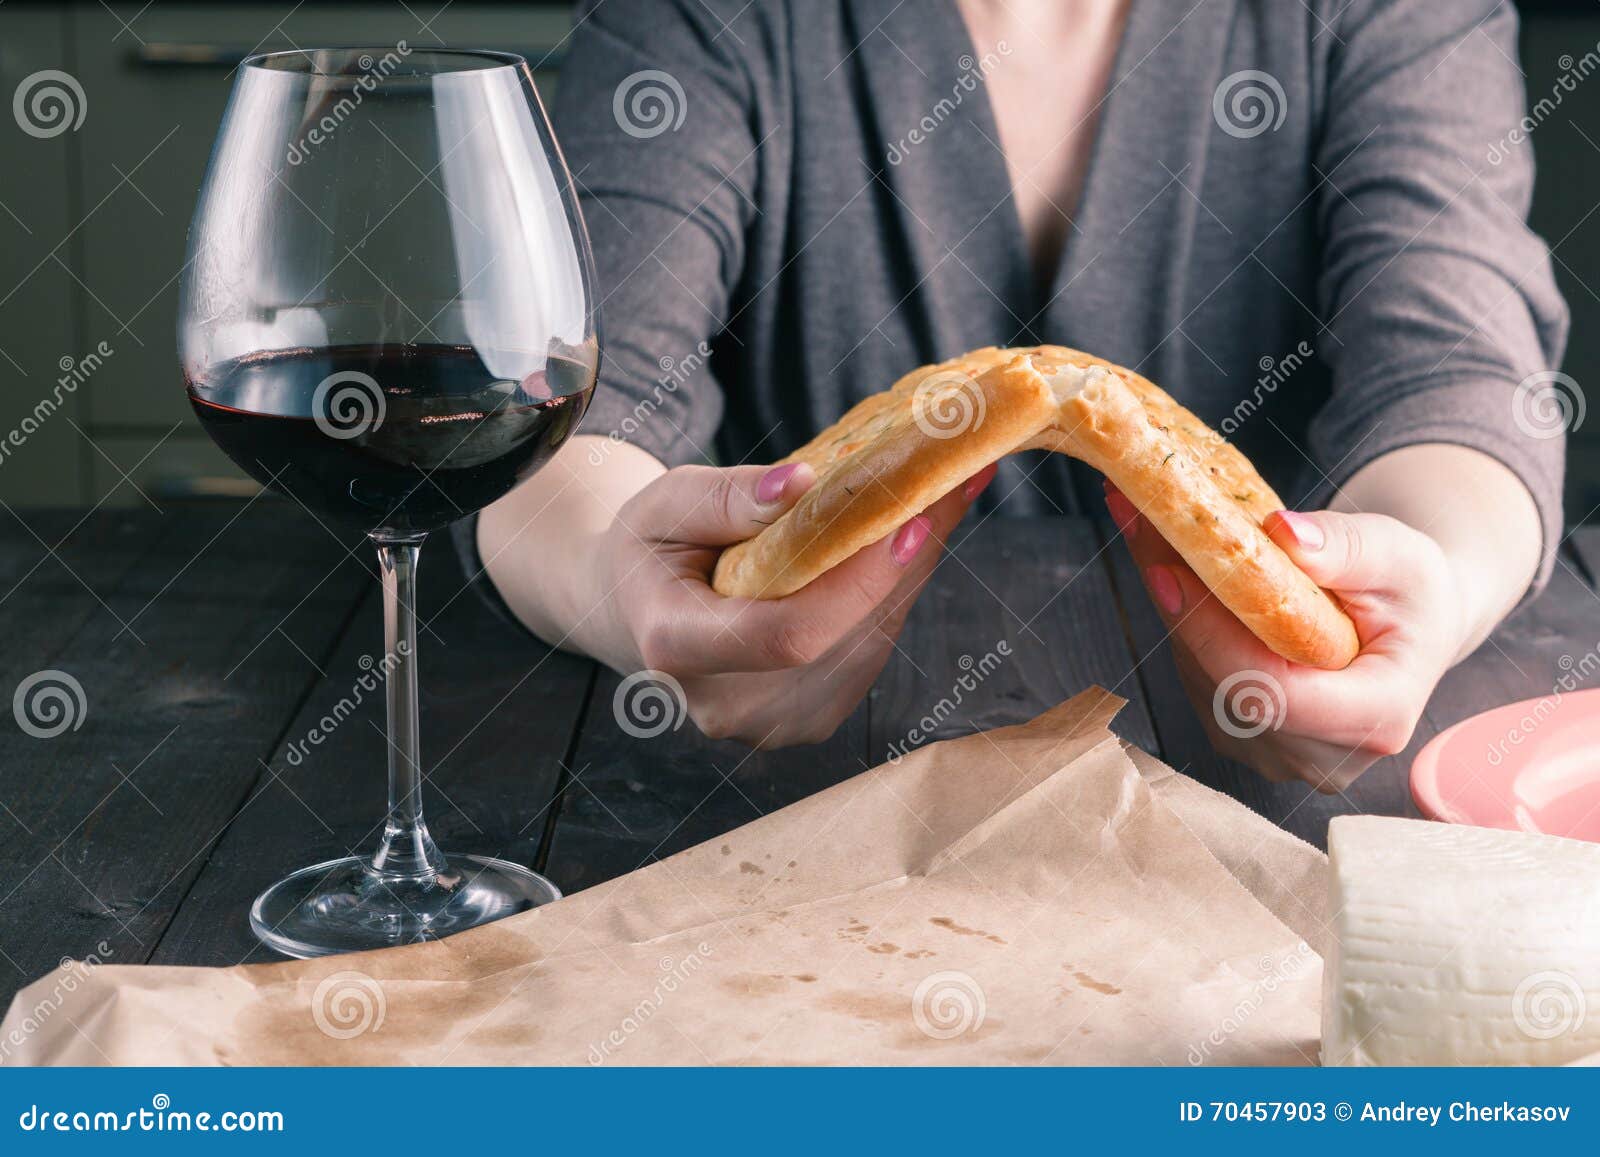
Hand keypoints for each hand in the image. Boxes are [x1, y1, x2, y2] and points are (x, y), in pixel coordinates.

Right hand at [589, 460, 994, 747]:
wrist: (637, 610)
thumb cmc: (651, 548)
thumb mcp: (666, 503)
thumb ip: (728, 497)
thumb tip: (805, 483)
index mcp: (679, 648)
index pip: (788, 635)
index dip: (858, 584)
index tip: (909, 520)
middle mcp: (729, 705)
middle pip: (844, 638)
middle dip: (903, 559)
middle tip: (951, 479)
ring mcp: (773, 724)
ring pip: (870, 642)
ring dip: (911, 570)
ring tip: (941, 495)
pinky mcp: (811, 718)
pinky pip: (870, 649)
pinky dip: (893, 592)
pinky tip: (907, 541)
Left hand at [1105, 484, 1465, 791]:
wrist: (1408, 624)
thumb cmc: (1410, 591)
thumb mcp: (1397, 554)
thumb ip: (1346, 547)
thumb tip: (1282, 532)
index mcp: (1376, 719)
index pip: (1273, 694)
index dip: (1213, 637)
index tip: (1168, 571)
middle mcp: (1321, 755)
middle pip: (1225, 685)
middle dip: (1180, 604)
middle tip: (1140, 524)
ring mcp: (1277, 754)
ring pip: (1201, 679)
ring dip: (1173, 606)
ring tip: (1152, 531)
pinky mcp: (1245, 736)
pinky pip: (1199, 677)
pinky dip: (1184, 621)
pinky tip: (1176, 568)